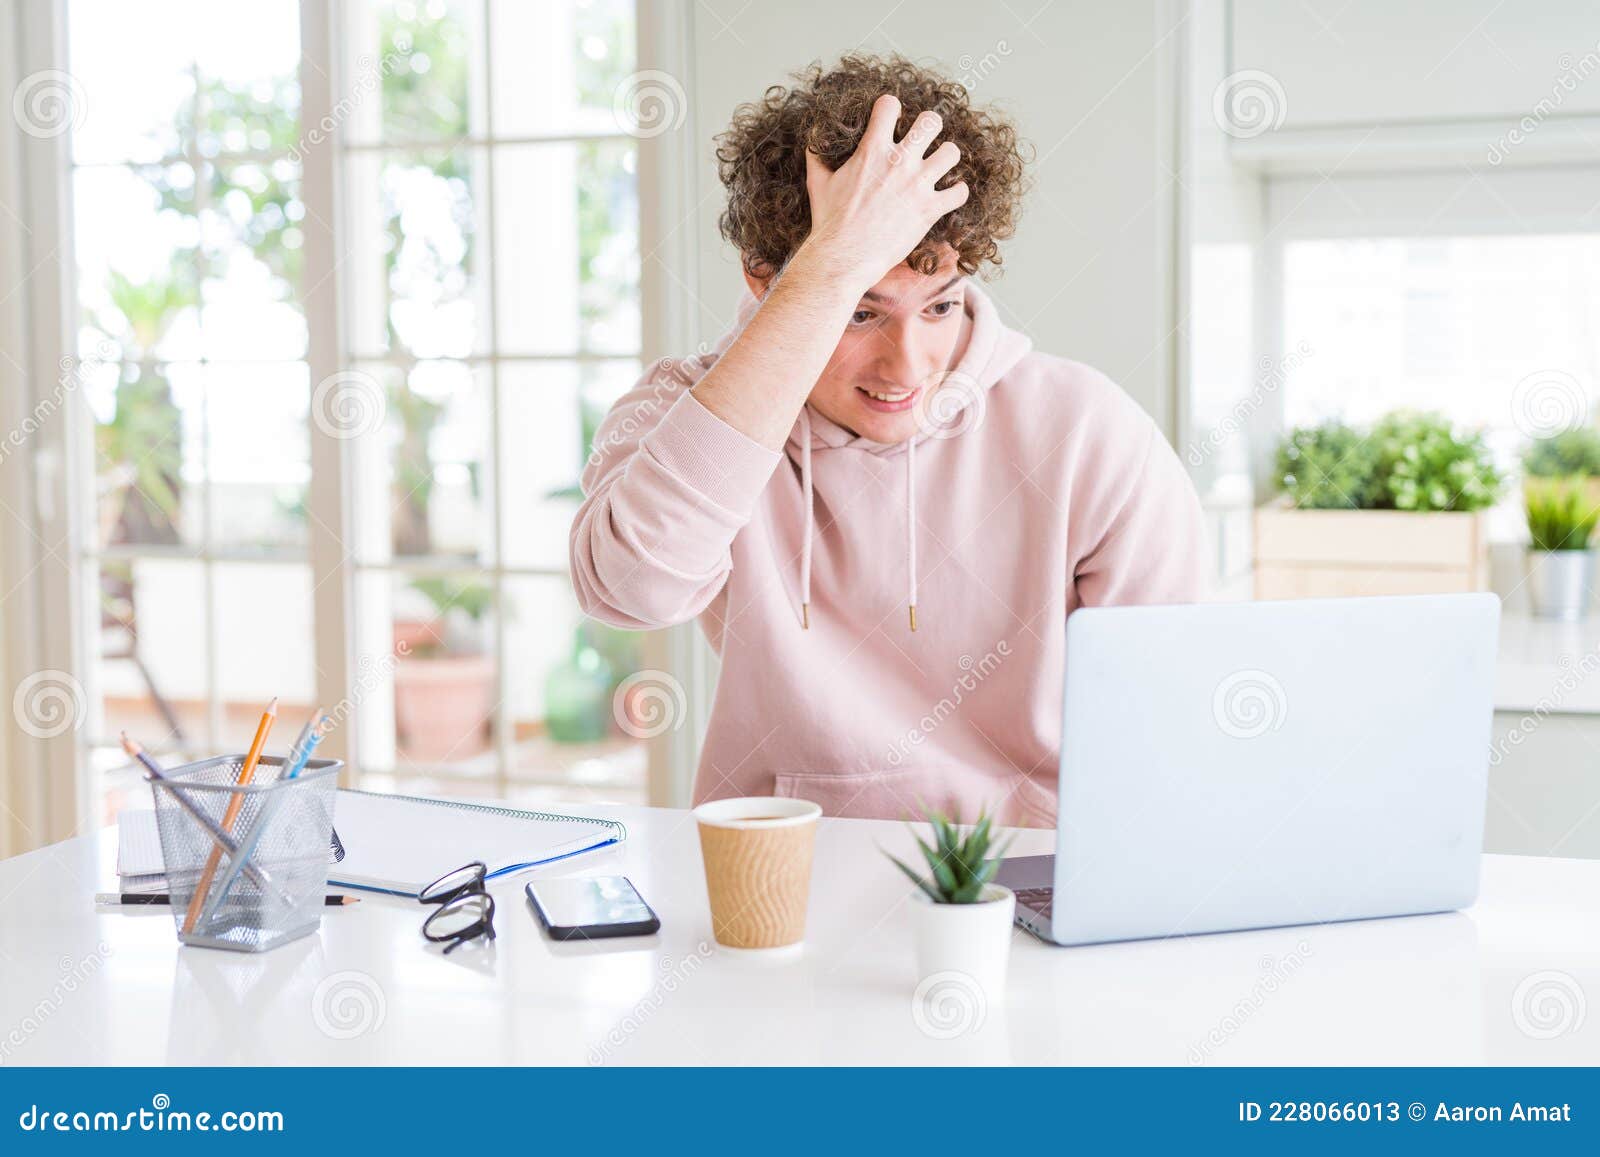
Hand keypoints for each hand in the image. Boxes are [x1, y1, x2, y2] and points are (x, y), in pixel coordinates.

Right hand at [795, 93, 968, 291]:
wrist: (845, 256)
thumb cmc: (829, 221)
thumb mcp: (818, 183)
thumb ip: (816, 159)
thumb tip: (811, 144)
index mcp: (872, 150)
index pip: (889, 105)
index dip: (891, 108)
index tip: (892, 120)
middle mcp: (899, 161)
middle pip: (931, 122)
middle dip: (929, 127)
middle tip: (924, 139)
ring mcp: (917, 184)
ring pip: (952, 153)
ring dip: (947, 158)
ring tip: (939, 166)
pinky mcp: (929, 209)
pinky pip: (959, 193)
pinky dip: (957, 193)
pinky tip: (949, 196)